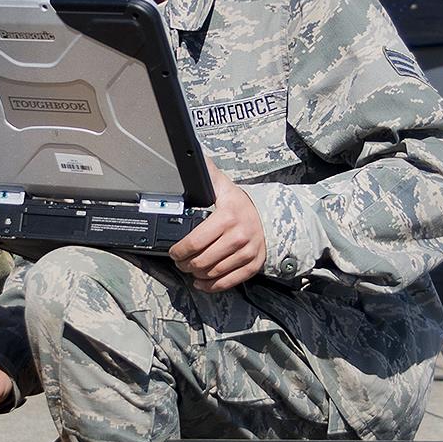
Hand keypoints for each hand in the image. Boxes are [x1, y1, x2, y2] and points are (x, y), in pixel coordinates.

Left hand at [170, 166, 265, 291]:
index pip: (195, 241)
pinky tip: (202, 282)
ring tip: (190, 269)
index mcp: (227, 216)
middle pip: (202, 261)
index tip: (174, 251)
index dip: (179, 250)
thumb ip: (206, 173)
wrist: (268, 216)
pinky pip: (228, 282)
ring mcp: (247, 253)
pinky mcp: (253, 265)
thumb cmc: (239, 204)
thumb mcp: (222, 186)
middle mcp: (239, 236)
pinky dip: (211, 286)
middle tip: (180, 261)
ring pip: (213, 273)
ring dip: (196, 275)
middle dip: (185, 264)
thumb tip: (192, 155)